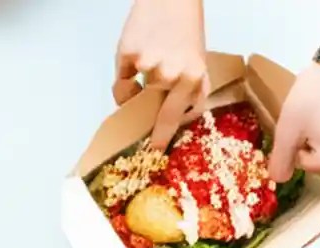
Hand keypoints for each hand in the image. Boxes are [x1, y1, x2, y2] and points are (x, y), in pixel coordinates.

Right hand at [115, 0, 208, 151]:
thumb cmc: (186, 27)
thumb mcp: (199, 60)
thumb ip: (194, 89)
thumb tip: (184, 115)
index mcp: (191, 77)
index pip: (172, 115)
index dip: (162, 135)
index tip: (155, 149)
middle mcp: (169, 74)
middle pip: (151, 108)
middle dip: (148, 114)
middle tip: (148, 118)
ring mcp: (146, 65)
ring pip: (132, 94)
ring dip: (135, 88)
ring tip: (146, 65)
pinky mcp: (128, 54)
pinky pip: (121, 81)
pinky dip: (124, 77)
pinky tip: (134, 59)